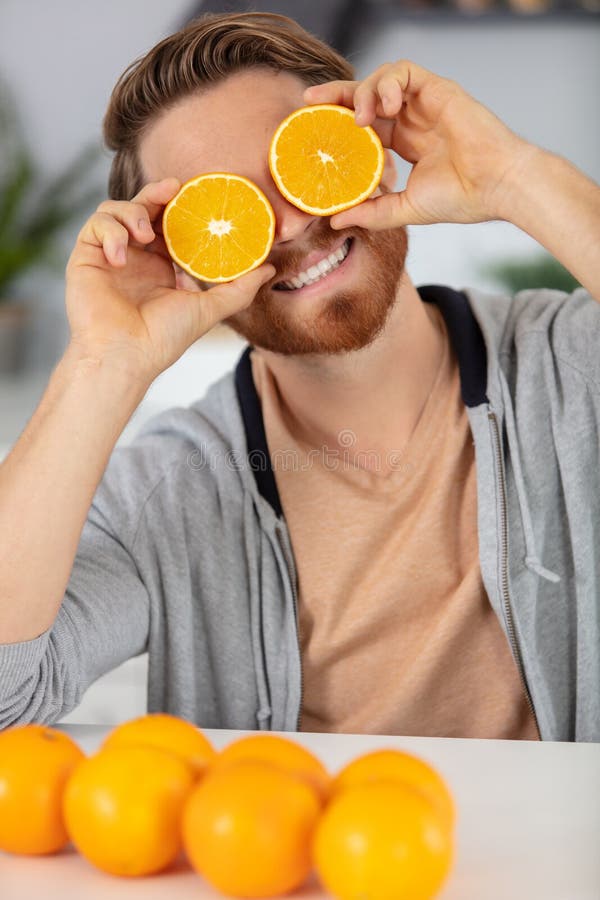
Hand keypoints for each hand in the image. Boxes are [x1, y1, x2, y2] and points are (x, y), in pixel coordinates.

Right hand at [65, 178, 273, 381]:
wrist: (126, 356)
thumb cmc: (164, 339)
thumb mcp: (208, 308)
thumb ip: (239, 288)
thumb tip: (270, 268)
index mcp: (161, 266)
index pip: (169, 223)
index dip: (179, 206)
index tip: (194, 193)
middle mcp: (136, 258)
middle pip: (142, 208)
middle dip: (155, 193)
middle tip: (172, 188)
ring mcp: (110, 257)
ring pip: (116, 210)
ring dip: (131, 212)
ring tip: (146, 235)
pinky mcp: (86, 258)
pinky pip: (95, 226)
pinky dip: (110, 232)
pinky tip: (122, 255)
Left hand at [304, 61, 533, 230]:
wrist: (496, 187)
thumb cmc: (461, 198)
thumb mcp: (405, 208)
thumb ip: (372, 212)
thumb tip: (334, 219)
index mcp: (404, 142)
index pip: (363, 125)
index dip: (337, 121)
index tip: (312, 126)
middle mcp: (412, 119)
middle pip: (365, 96)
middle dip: (336, 94)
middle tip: (310, 100)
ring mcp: (424, 103)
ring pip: (381, 79)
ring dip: (363, 91)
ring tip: (360, 118)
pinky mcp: (438, 89)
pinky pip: (404, 72)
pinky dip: (387, 83)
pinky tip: (384, 106)